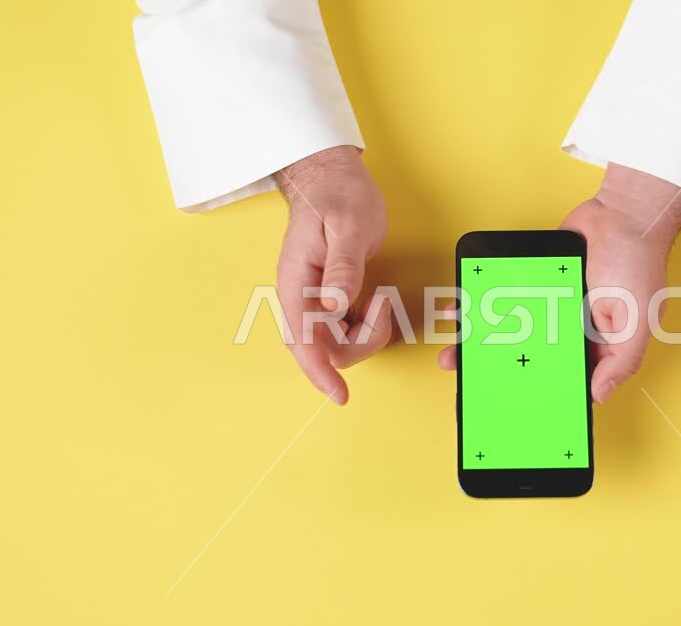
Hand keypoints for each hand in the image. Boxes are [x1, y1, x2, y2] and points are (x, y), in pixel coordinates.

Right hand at [274, 145, 392, 404]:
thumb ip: (343, 265)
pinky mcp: (329, 297)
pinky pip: (344, 329)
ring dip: (365, 335)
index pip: (303, 341)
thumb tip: (335, 303)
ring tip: (382, 300)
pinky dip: (365, 327)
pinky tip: (377, 306)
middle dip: (359, 343)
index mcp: (296, 283)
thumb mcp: (347, 225)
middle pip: (324, 349)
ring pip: (336, 343)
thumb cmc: (337, 195)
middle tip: (383, 308)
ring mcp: (314, 299)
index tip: (340, 394)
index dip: (320, 372)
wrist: (332, 177)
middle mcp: (300, 297)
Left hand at [436, 163, 680, 403]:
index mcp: (597, 346)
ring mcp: (551, 306)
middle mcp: (571, 330)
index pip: (565, 379)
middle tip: (470, 381)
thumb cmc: (639, 265)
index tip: (512, 406)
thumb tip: (599, 395)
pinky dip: (484, 303)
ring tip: (453, 352)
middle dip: (501, 370)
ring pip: (513, 328)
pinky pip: (507, 296)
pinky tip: (461, 311)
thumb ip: (622, 361)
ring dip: (484, 339)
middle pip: (531, 357)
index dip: (540, 393)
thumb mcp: (638, 322)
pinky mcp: (536, 283)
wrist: (623, 214)